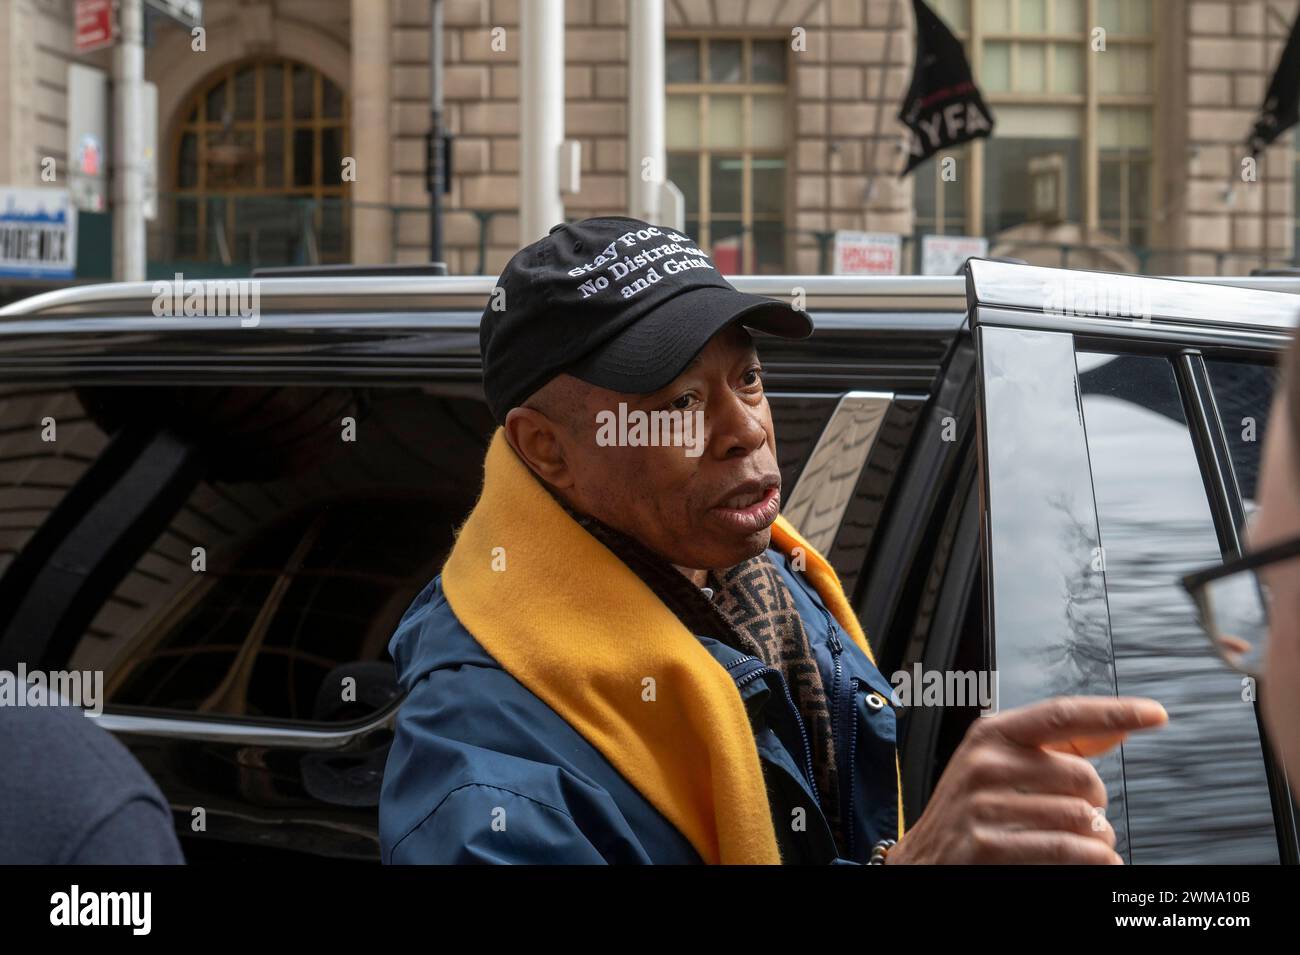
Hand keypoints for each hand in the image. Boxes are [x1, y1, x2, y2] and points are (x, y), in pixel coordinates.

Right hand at [886, 695, 1167, 863]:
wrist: (924, 859)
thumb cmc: (971, 810)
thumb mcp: (1003, 765)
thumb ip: (1057, 746)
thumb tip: (1116, 727)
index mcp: (992, 733)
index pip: (1063, 713)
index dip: (1113, 711)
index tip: (1155, 714)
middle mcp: (984, 762)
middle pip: (1081, 775)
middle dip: (1097, 803)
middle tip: (1085, 816)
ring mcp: (981, 803)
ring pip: (1077, 816)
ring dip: (1097, 837)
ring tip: (1087, 844)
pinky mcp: (985, 844)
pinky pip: (1062, 848)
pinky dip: (1090, 858)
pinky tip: (1096, 860)